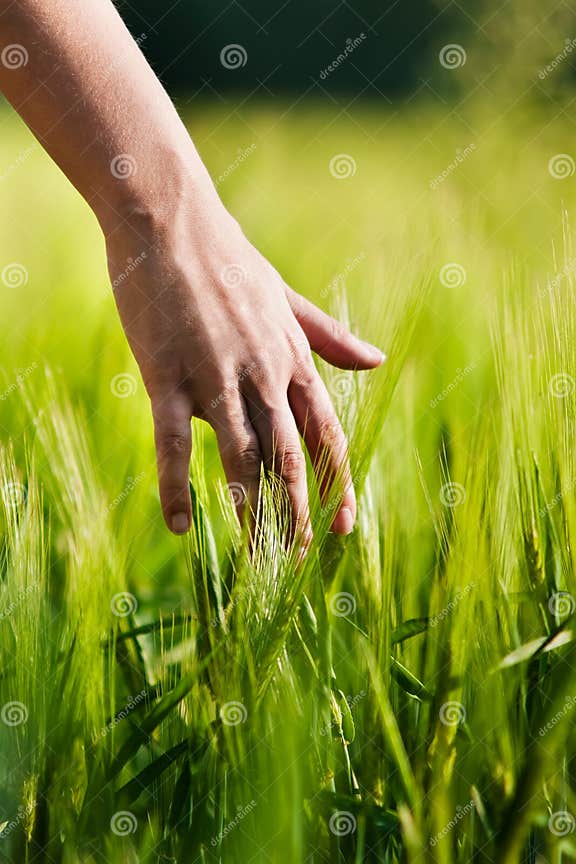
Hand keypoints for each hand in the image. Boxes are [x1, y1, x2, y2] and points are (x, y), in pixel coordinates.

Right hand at [106, 181, 383, 544]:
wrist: (172, 220)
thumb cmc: (228, 261)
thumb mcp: (287, 299)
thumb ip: (330, 337)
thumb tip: (378, 361)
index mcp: (292, 359)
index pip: (327, 435)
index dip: (338, 484)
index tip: (345, 526)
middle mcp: (264, 374)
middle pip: (290, 458)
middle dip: (299, 514)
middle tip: (300, 559)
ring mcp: (216, 376)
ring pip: (242, 459)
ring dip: (252, 515)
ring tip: (258, 561)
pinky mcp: (168, 374)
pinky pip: (172, 444)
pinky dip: (178, 488)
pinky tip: (181, 527)